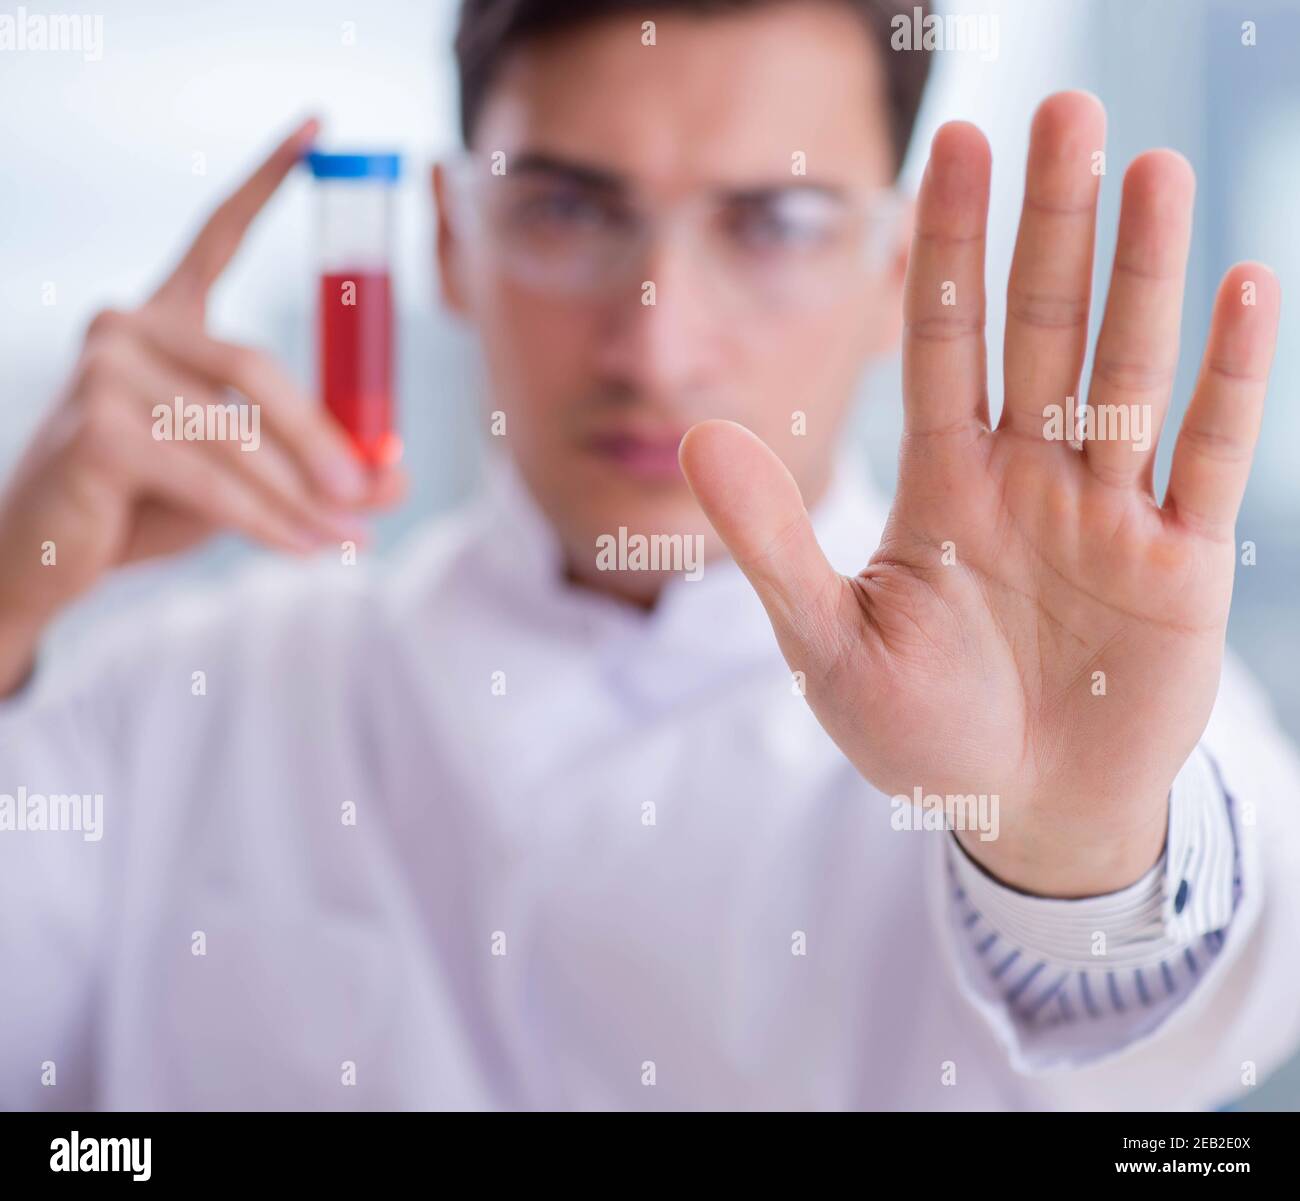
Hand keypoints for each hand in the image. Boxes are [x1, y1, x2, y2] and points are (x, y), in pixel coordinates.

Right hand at [0, 118, 405, 695]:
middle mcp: (130, 325)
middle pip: (255, 366)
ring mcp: (105, 370)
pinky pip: (211, 481)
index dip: (268, 176)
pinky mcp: (96, 429)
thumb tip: (399, 476)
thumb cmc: (145, 501)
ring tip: (350, 536)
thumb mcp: (241, 476)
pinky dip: (269, 523)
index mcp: (165, 316)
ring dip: (302, 496)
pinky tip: (309, 548)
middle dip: (323, 438)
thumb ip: (314, 466)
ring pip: (237, 434)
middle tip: (375, 490)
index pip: (218, 232)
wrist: (49, 555)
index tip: (320, 124)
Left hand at [680, 91, 1279, 897]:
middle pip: (1041, 327)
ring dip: (1143, 274)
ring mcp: (1107, 512)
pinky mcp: (1179, 562)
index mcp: (944, 483)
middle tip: (1064, 111)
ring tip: (1154, 170)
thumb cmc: (919, 735)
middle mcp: (1027, 475)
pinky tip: (1245, 288)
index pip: (942, 341)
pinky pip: (1206, 454)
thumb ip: (771, 543)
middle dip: (1050, 225)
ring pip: (1126, 370)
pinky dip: (1226, 378)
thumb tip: (693, 435)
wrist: (1017, 814)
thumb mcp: (829, 643)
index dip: (945, 249)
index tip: (953, 147)